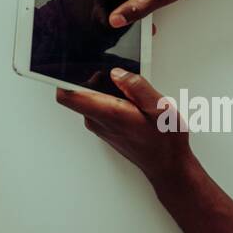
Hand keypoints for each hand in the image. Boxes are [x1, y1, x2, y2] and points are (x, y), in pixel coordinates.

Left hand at [56, 69, 192, 190]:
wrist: (167, 165)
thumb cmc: (165, 140)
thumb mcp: (160, 108)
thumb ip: (136, 87)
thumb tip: (116, 72)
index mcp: (108, 113)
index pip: (67, 96)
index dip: (66, 78)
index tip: (76, 66)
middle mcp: (98, 121)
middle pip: (78, 91)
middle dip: (94, 78)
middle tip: (119, 78)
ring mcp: (100, 125)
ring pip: (90, 97)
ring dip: (105, 89)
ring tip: (130, 93)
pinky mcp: (105, 128)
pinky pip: (99, 106)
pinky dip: (111, 99)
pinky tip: (131, 103)